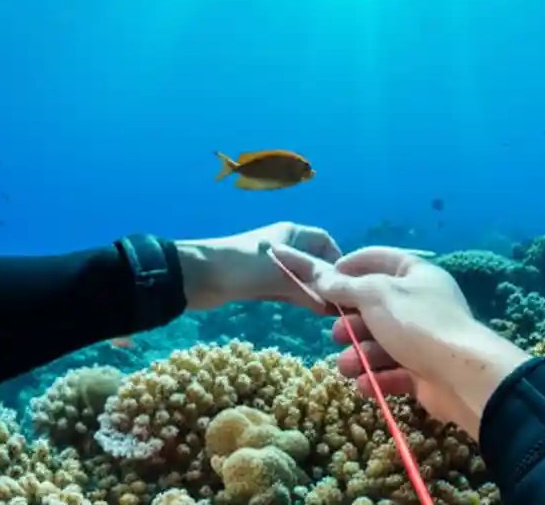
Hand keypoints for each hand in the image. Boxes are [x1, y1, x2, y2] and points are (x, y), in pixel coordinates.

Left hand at [176, 222, 341, 311]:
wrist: (196, 276)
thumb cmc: (242, 266)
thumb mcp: (281, 274)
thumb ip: (311, 286)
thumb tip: (337, 300)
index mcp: (291, 234)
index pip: (326, 243)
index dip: (339, 261)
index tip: (348, 284)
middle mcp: (284, 247)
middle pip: (315, 262)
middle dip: (327, 281)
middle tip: (341, 303)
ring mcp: (271, 265)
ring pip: (301, 278)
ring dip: (313, 292)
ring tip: (329, 311)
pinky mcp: (259, 282)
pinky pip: (287, 289)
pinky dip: (298, 298)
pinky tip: (310, 310)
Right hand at [273, 246, 529, 437]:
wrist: (460, 374)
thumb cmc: (416, 323)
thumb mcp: (376, 295)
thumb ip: (347, 286)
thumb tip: (325, 278)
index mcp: (415, 275)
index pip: (379, 259)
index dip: (351, 266)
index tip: (326, 279)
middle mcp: (420, 303)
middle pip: (376, 307)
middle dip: (352, 323)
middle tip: (336, 334)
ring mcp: (423, 338)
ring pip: (381, 343)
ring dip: (360, 355)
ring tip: (348, 366)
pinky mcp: (423, 371)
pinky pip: (393, 371)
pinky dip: (377, 377)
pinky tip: (364, 383)